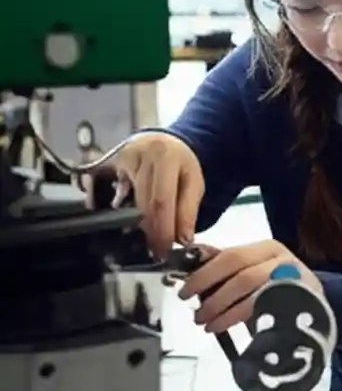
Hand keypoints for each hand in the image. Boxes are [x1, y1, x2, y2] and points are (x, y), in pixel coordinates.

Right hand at [107, 132, 203, 258]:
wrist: (162, 141)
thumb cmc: (180, 163)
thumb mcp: (193, 181)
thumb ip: (188, 210)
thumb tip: (183, 239)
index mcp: (166, 157)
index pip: (161, 200)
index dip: (162, 228)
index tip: (164, 249)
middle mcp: (139, 154)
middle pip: (141, 202)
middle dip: (149, 231)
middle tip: (155, 250)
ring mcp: (117, 159)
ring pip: (122, 201)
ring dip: (131, 224)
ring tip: (142, 240)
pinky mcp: (103, 163)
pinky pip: (98, 189)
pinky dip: (105, 207)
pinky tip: (115, 220)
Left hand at [179, 240, 322, 333]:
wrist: (317, 304)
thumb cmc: (277, 288)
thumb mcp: (253, 273)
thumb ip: (225, 269)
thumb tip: (188, 268)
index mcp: (266, 248)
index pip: (231, 255)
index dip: (204, 273)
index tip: (184, 290)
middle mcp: (281, 258)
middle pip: (240, 270)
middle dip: (212, 292)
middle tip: (195, 311)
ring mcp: (291, 277)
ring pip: (250, 287)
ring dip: (221, 308)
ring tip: (205, 322)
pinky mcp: (296, 298)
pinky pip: (261, 306)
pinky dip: (235, 317)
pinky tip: (221, 326)